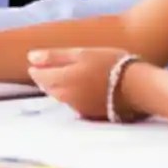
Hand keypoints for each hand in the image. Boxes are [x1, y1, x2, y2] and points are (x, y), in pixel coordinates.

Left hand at [27, 47, 141, 120]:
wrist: (137, 87)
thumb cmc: (111, 64)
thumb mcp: (82, 53)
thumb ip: (55, 56)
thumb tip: (30, 58)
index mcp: (62, 80)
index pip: (38, 76)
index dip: (36, 68)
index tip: (36, 62)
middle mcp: (66, 97)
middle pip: (48, 88)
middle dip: (46, 79)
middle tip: (48, 69)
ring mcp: (78, 108)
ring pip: (60, 97)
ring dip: (58, 88)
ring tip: (65, 77)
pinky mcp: (90, 114)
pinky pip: (74, 105)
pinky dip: (72, 96)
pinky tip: (81, 89)